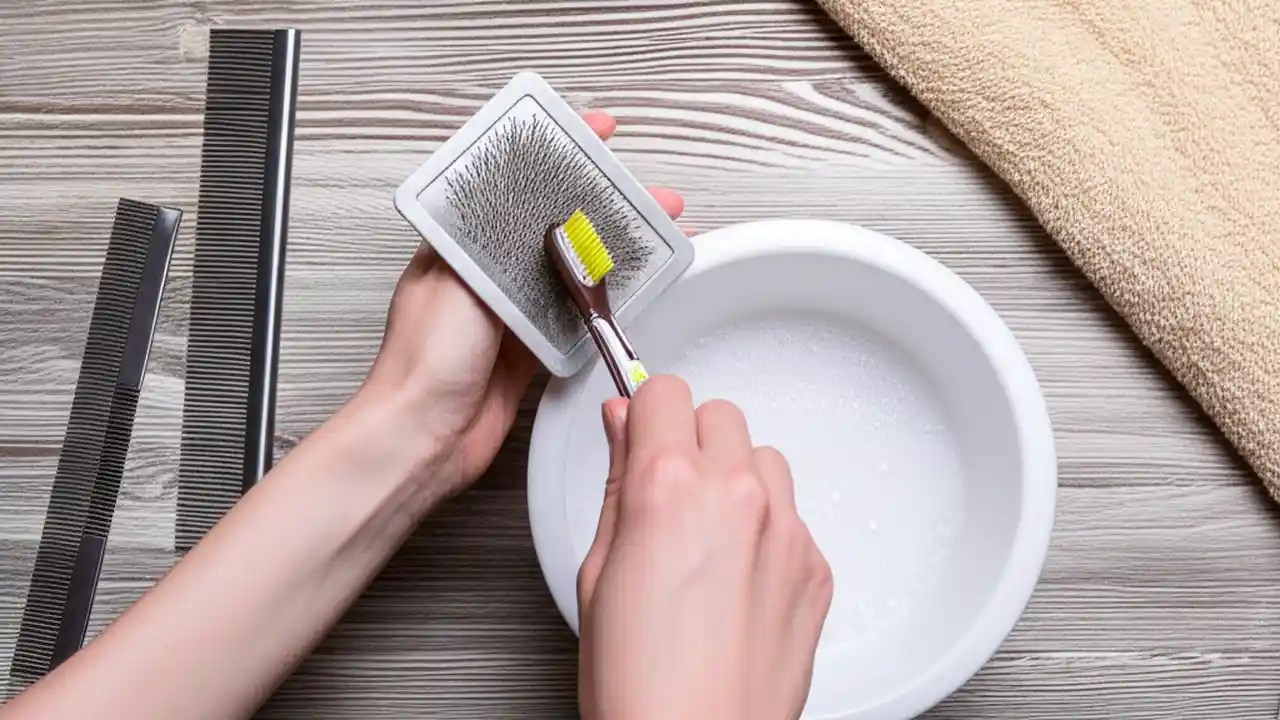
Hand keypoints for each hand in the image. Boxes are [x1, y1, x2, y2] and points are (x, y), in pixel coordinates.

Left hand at [350, 110, 685, 497]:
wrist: (423, 435)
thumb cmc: (422, 361)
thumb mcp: (461, 277)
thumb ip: (501, 242)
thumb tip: (540, 205)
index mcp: (459, 246)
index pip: (512, 183)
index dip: (555, 155)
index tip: (595, 134)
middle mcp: (486, 276)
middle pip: (554, 227)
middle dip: (602, 206)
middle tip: (648, 197)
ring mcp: (508, 314)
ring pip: (571, 273)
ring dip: (612, 256)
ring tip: (656, 240)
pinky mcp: (528, 352)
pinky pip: (574, 320)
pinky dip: (604, 305)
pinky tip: (631, 294)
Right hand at [577, 376, 832, 719]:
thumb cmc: (638, 681)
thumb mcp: (597, 569)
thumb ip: (617, 480)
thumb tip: (622, 424)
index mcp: (669, 487)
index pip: (663, 391)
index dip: (644, 413)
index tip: (639, 434)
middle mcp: (736, 496)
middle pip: (719, 414)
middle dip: (690, 440)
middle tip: (667, 492)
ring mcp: (786, 531)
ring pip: (763, 458)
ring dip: (734, 478)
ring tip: (705, 537)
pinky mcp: (816, 567)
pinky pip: (792, 515)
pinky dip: (766, 529)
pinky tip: (736, 578)